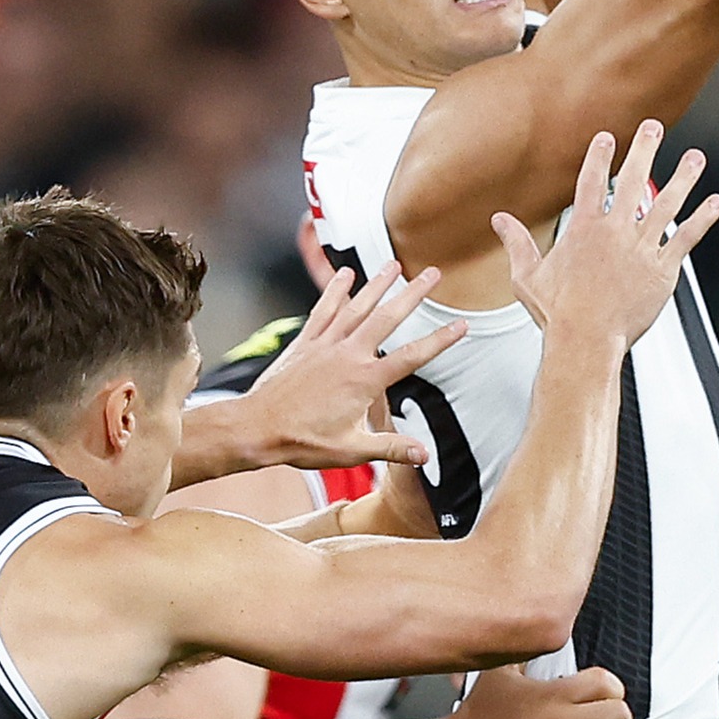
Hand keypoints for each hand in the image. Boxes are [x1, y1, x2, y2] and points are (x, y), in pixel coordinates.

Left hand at [241, 265, 467, 469]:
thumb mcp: (352, 450)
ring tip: (394, 264)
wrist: (257, 428)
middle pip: (388, 317)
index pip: (412, 356)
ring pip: (357, 306)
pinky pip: (323, 310)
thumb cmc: (301, 441)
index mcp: (364, 380)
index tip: (461, 325)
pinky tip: (345, 275)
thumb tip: (424, 454)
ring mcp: (325, 345)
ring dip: (377, 284)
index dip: (440, 340)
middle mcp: (347, 355)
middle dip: (413, 293)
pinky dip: (335, 291)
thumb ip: (391, 448)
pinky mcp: (305, 342)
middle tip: (432, 274)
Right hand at [492, 122, 718, 346]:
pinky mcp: (662, 270)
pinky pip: (686, 238)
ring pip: (666, 203)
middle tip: (653, 127)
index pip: (592, 181)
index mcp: (584, 229)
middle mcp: (615, 232)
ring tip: (695, 158)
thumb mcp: (527, 276)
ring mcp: (641, 249)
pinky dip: (703, 219)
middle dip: (645, 149)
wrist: (586, 340)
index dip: (600, 156)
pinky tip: (715, 203)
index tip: (608, 137)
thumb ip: (517, 243)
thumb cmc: (557, 314)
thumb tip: (500, 220)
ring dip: (683, 177)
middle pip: (633, 179)